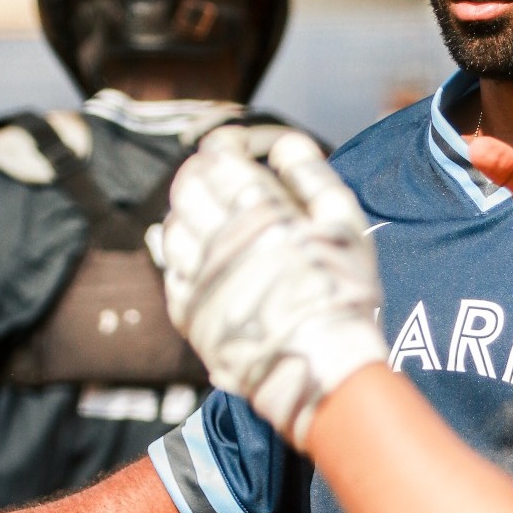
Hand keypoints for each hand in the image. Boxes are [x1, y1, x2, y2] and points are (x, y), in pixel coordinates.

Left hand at [161, 126, 387, 446]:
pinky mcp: (187, 312)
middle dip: (202, 171)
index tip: (238, 145)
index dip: (226, 144)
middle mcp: (219, 240)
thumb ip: (311, 176)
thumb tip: (282, 143)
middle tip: (221, 173)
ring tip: (212, 210)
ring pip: (172, 225)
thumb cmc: (343, 293)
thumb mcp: (344, 224)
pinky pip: (168, 268)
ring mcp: (198, 278)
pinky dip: (178, 250)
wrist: (321, 369)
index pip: (219, 159)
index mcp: (259, 212)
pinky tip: (198, 248)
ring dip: (187, 208)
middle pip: (188, 187)